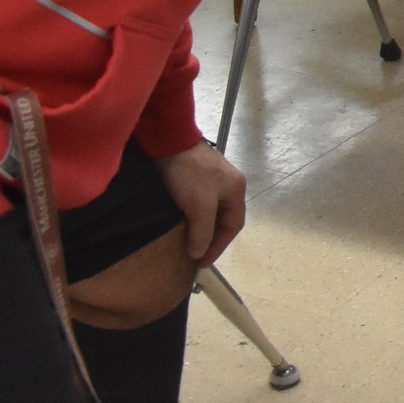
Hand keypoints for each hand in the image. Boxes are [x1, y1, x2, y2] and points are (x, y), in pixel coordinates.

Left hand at [154, 141, 245, 266]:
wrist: (167, 140)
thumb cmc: (188, 174)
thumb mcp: (199, 206)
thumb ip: (202, 231)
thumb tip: (198, 253)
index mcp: (236, 189)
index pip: (234, 226)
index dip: (219, 246)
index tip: (200, 262)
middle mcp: (229, 183)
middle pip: (223, 218)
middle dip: (210, 238)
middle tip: (194, 255)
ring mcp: (212, 177)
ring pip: (210, 210)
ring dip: (200, 227)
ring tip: (186, 242)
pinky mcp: (195, 173)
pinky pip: (198, 202)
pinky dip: (191, 216)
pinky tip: (179, 221)